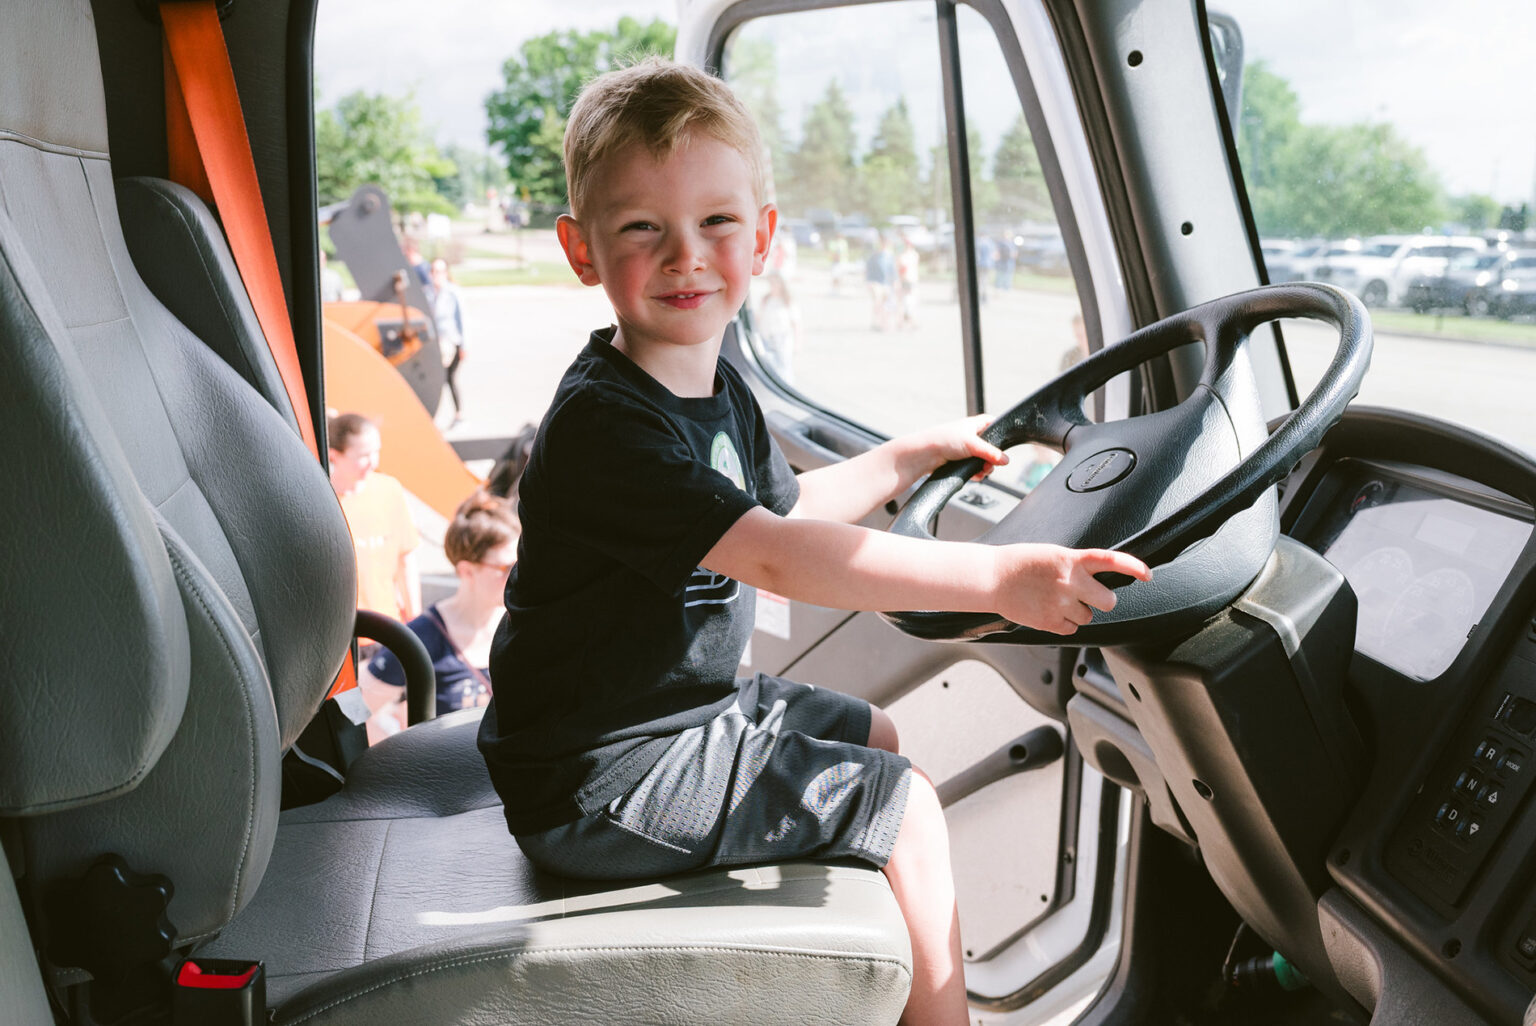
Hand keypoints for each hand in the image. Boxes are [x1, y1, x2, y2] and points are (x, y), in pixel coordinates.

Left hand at [898, 413, 1007, 482]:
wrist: (923, 455)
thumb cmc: (943, 440)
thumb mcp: (973, 444)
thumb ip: (991, 453)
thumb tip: (1006, 460)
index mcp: (973, 424)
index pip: (992, 422)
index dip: (999, 430)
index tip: (1004, 442)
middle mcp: (969, 436)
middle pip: (990, 447)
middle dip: (992, 458)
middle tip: (990, 464)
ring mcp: (964, 450)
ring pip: (982, 460)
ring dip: (984, 468)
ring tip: (982, 471)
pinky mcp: (958, 462)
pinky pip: (973, 468)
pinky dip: (976, 473)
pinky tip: (975, 476)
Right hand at [996, 545, 1151, 634]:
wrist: (992, 578)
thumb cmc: (1020, 563)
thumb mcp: (1052, 554)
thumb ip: (1076, 564)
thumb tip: (1096, 578)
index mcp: (1071, 559)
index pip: (1112, 560)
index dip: (1134, 567)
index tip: (1147, 575)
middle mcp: (1070, 581)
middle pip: (1108, 601)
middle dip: (1101, 601)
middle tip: (1088, 596)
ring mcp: (1060, 603)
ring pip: (1088, 617)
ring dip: (1077, 612)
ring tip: (1055, 600)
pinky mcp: (1050, 621)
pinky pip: (1071, 629)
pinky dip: (1063, 623)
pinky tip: (1048, 610)